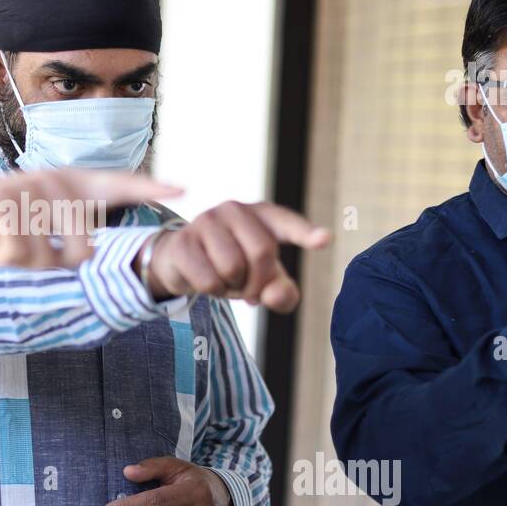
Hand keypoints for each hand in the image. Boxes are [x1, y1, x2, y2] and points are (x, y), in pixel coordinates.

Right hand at [0, 169, 180, 266]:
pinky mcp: (4, 202)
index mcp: (63, 184)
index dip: (149, 188)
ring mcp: (28, 188)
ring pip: (50, 259)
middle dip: (49, 265)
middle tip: (16, 247)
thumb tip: (86, 255)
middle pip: (82, 251)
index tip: (185, 188)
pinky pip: (20, 256)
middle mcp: (52, 180)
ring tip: (0, 240)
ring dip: (21, 263)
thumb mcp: (29, 226)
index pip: (116, 184)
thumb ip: (60, 233)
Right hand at [138, 200, 329, 309]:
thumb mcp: (264, 281)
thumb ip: (282, 292)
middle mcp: (234, 210)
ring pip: (233, 267)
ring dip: (232, 287)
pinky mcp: (182, 242)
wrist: (180, 260)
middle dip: (258, 281)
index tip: (325, 239)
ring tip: (226, 281)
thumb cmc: (231, 265)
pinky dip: (213, 291)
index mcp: (261, 214)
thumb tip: (275, 295)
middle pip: (261, 253)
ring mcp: (205, 221)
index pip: (286, 223)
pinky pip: (209, 280)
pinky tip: (208, 281)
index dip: (305, 232)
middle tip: (248, 289)